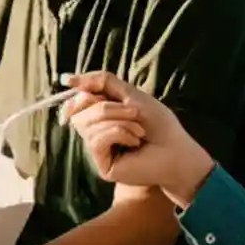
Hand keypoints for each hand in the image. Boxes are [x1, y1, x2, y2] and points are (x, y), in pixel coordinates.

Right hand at [63, 71, 215, 205]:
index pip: (77, 100)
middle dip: (106, 107)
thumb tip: (67, 79)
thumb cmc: (159, 123)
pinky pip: (97, 140)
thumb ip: (102, 82)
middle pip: (79, 111)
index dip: (81, 93)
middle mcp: (96, 132)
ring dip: (118, 119)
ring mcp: (98, 150)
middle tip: (134, 112)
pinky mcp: (103, 165)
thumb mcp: (130, 94)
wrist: (177, 150)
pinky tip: (135, 141)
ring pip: (87, 124)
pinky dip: (118, 133)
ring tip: (139, 128)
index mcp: (102, 115)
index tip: (80, 86)